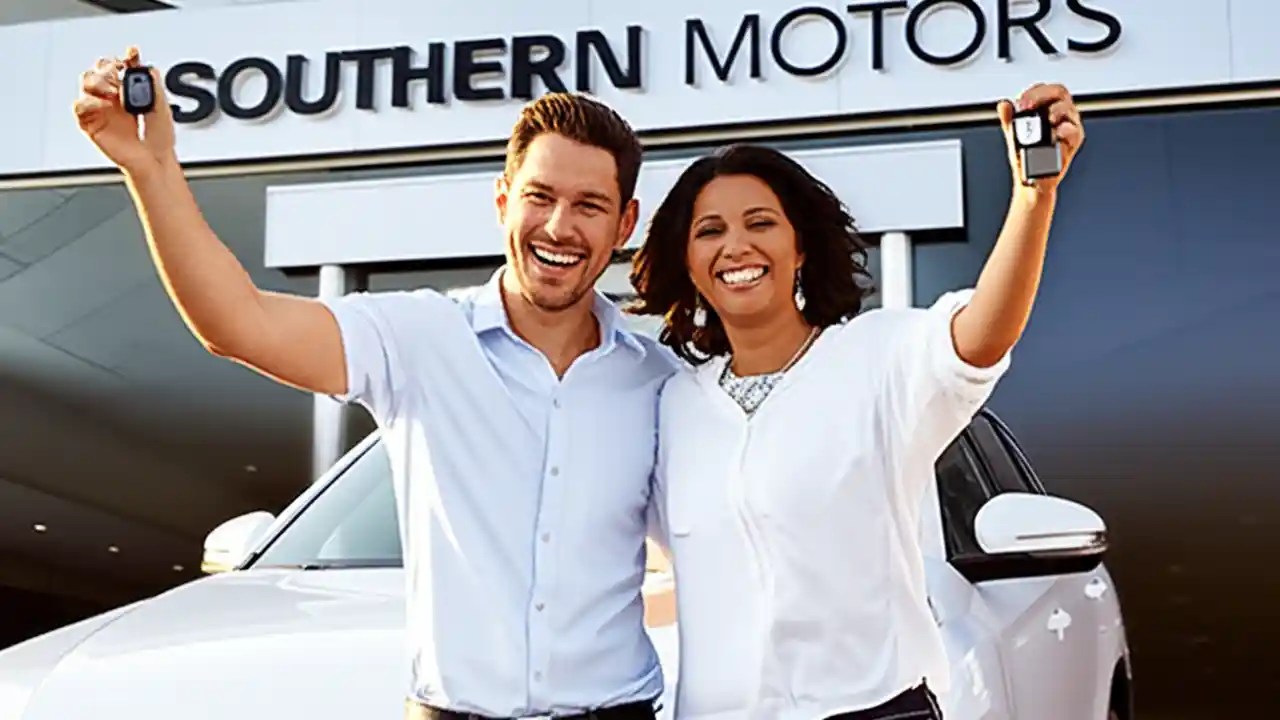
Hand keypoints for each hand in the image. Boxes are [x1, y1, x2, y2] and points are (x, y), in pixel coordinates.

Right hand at [73, 46, 176, 174]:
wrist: (155, 160)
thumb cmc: (159, 138)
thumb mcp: (162, 108)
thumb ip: (154, 86)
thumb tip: (149, 68)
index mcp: (129, 89)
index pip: (121, 65)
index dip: (125, 58)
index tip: (133, 54)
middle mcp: (113, 96)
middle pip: (99, 69)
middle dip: (107, 67)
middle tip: (118, 75)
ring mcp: (101, 108)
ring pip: (86, 82)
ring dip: (97, 81)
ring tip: (112, 92)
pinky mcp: (91, 123)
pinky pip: (80, 106)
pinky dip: (89, 102)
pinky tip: (103, 105)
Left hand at [997, 83, 1084, 193]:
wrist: (1031, 180)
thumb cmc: (1026, 157)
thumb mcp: (1014, 135)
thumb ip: (1009, 119)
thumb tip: (1004, 105)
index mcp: (1045, 109)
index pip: (1045, 89)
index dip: (1033, 92)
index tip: (1020, 102)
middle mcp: (1059, 115)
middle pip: (1059, 92)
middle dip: (1041, 96)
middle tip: (1027, 107)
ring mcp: (1068, 126)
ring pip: (1068, 108)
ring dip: (1056, 110)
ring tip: (1046, 119)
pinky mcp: (1073, 141)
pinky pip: (1074, 130)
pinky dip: (1065, 129)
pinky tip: (1056, 132)